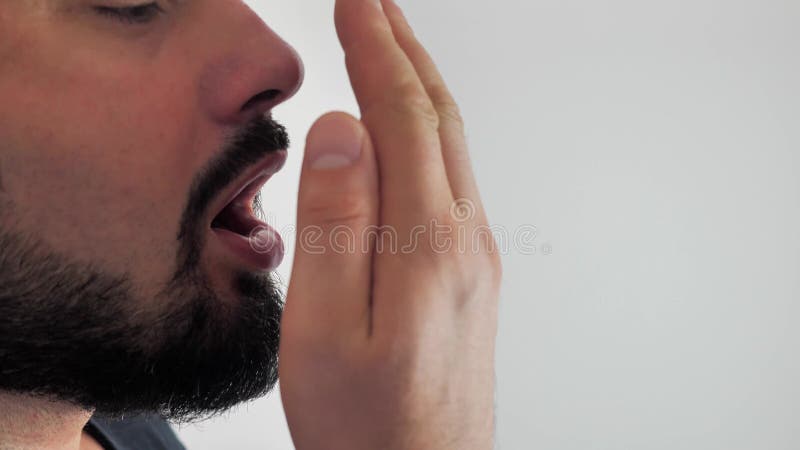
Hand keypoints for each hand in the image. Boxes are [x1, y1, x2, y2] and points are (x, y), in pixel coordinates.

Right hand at [279, 0, 500, 448]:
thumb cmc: (370, 427)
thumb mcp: (327, 333)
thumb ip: (335, 227)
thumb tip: (342, 135)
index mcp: (427, 245)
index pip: (402, 117)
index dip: (377, 51)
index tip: (358, 3)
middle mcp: (464, 242)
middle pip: (438, 119)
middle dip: (404, 51)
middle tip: (375, 4)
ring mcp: (473, 260)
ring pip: (449, 147)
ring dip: (419, 87)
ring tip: (391, 49)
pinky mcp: (468, 278)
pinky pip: (450, 181)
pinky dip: (428, 134)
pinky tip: (410, 133)